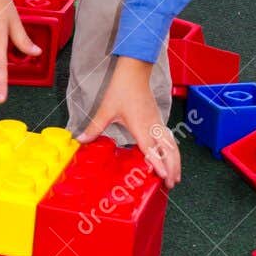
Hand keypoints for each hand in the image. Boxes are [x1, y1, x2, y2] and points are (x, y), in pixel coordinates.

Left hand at [77, 56, 179, 185]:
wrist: (134, 71)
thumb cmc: (121, 89)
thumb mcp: (105, 109)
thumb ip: (94, 127)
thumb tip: (79, 139)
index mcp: (141, 126)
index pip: (152, 149)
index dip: (158, 164)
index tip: (164, 177)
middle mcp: (153, 126)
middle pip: (168, 151)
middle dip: (172, 168)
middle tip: (171, 185)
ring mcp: (157, 122)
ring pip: (172, 145)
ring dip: (175, 161)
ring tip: (176, 177)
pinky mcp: (158, 119)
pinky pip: (169, 138)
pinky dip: (173, 151)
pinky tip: (172, 158)